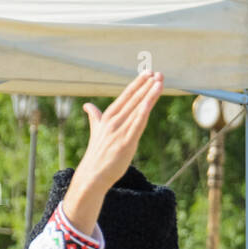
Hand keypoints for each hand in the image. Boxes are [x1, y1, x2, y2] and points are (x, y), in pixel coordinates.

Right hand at [69, 72, 163, 200]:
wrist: (93, 175)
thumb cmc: (97, 155)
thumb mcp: (96, 132)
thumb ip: (95, 117)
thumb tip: (88, 106)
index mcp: (107, 117)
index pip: (125, 97)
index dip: (137, 85)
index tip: (148, 74)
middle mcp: (113, 121)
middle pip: (133, 100)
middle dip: (146, 85)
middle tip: (158, 73)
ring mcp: (119, 131)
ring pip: (137, 109)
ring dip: (149, 94)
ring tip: (160, 82)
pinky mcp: (126, 143)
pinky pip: (137, 123)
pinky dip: (144, 111)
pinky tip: (151, 101)